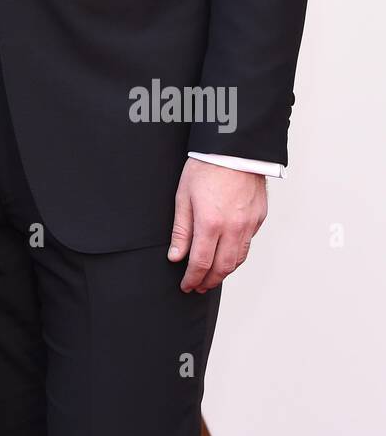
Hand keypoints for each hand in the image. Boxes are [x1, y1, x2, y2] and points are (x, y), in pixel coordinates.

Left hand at [168, 158, 267, 292]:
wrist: (234, 149)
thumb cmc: (206, 167)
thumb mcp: (183, 196)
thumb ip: (181, 230)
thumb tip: (176, 256)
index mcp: (210, 223)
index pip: (201, 263)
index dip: (192, 278)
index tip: (186, 285)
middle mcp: (233, 228)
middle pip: (222, 268)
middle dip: (208, 282)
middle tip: (198, 286)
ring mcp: (249, 225)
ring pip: (238, 260)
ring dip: (224, 273)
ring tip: (211, 276)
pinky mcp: (258, 219)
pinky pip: (247, 245)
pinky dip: (236, 256)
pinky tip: (227, 256)